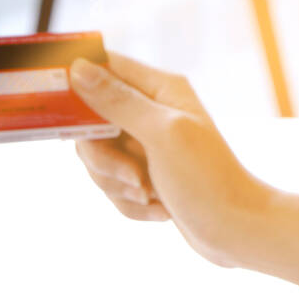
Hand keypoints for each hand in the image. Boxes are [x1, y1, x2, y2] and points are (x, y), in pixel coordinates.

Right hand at [70, 53, 274, 266]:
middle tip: (132, 178)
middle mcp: (151, 113)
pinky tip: (159, 210)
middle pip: (91, 126)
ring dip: (119, 186)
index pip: (104, 68)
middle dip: (103, 161)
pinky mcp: (145, 178)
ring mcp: (147, 147)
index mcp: (160, 90)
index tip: (61, 111)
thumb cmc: (207, 179)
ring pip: (99, 162)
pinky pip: (113, 187)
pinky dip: (130, 204)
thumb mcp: (161, 134)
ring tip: (151, 196)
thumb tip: (79, 69)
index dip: (77, 85)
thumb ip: (117, 101)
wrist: (236, 230)